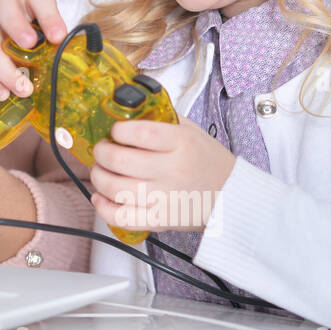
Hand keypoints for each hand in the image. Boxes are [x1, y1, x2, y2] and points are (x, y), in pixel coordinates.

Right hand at [0, 0, 67, 101]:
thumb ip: (56, 45)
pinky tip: (3, 94)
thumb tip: (77, 67)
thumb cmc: (27, 34)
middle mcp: (5, 11)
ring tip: (24, 90)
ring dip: (6, 71)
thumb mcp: (43, 32)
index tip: (58, 37)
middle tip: (30, 46)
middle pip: (5, 9)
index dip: (49, 16)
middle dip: (17, 27)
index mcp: (29, 4)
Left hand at [88, 114, 236, 231]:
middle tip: (102, 150)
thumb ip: (162, 119)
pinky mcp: (159, 220)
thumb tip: (127, 109)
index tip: (115, 130)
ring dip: (98, 177)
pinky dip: (104, 208)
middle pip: (119, 160)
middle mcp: (172, 170)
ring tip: (101, 171)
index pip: (139, 132)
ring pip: (114, 189)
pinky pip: (122, 218)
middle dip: (101, 152)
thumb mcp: (191, 131)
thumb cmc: (207, 161)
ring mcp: (164, 198)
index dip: (118, 130)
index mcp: (181, 143)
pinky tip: (101, 197)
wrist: (232, 196)